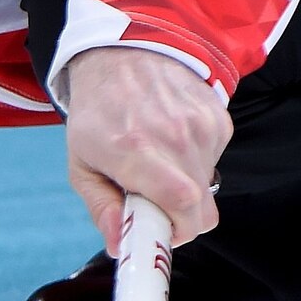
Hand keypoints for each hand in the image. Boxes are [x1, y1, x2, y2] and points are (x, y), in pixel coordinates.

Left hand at [59, 45, 230, 251]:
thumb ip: (101, 207)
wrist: (123, 53)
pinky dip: (194, 164)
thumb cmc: (97, 113)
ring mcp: (201, 126)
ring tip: (157, 163)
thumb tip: (119, 246)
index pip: (183, 207)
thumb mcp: (82, 162)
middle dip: (180, 220)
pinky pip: (214, 162)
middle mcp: (175, 137)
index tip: (158, 234)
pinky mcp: (219, 120)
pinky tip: (171, 141)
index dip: (177, 233)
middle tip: (154, 206)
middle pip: (202, 211)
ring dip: (185, 188)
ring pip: (208, 189)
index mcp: (135, 150)